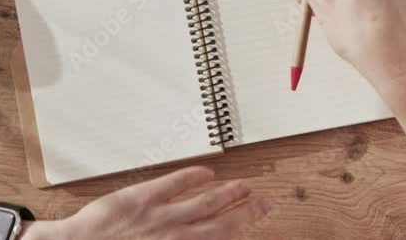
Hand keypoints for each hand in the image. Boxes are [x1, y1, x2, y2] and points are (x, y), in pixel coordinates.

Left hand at [26, 167, 270, 239]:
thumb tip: (196, 237)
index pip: (222, 238)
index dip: (243, 227)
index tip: (255, 218)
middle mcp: (177, 236)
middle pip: (222, 221)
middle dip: (247, 211)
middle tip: (263, 201)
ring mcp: (161, 216)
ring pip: (205, 201)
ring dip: (228, 192)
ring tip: (243, 185)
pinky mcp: (142, 198)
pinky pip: (175, 183)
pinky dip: (194, 176)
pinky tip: (205, 172)